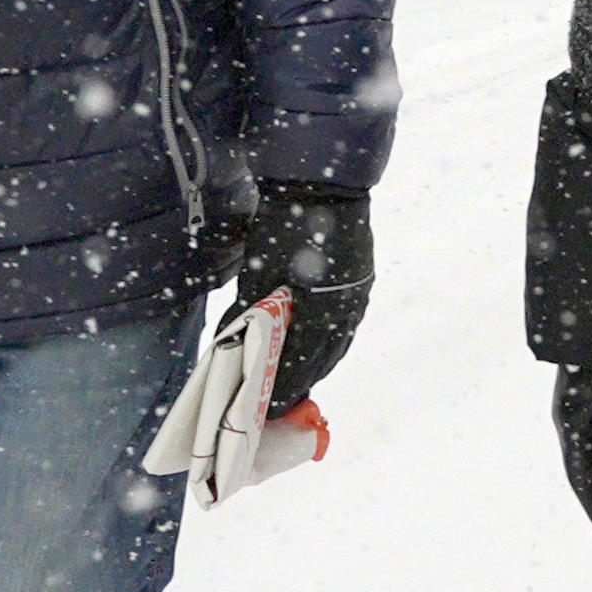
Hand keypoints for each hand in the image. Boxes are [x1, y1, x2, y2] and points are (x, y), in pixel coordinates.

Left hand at [231, 181, 372, 401]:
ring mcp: (358, 298)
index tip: (268, 408)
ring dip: (318, 363)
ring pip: (338, 345)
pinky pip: (345, 325)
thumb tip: (230, 340)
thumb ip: (248, 311)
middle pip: (323, 361)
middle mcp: (346, 312)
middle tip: (278, 400)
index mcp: (321, 312)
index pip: (301, 365)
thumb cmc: (283, 225)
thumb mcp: (258, 271)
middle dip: (301, 382)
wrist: (322, 182)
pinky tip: (315, 346)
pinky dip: (329, 341)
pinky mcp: (360, 283)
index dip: (285, 389)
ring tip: (297, 379)